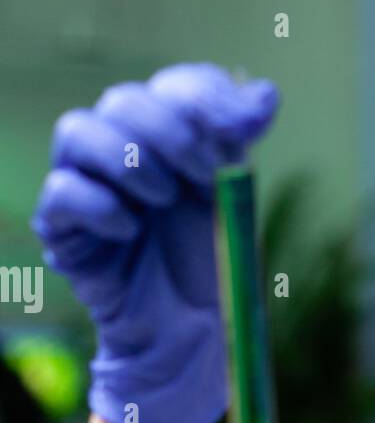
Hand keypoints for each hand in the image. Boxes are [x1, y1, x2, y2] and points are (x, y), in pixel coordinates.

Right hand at [30, 62, 279, 422]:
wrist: (192, 335)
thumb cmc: (211, 266)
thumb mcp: (235, 199)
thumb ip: (240, 144)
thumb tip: (266, 92)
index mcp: (171, 137)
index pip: (177, 87)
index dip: (207, 98)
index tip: (245, 128)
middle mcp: (124, 149)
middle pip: (125, 100)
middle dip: (170, 130)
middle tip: (204, 174)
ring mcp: (87, 183)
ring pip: (77, 130)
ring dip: (129, 160)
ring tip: (164, 200)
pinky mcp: (63, 227)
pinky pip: (61, 192)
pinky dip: (99, 206)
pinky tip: (130, 232)